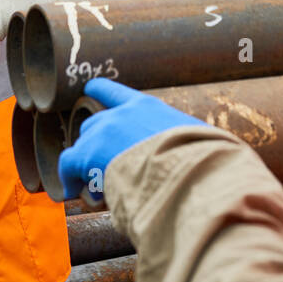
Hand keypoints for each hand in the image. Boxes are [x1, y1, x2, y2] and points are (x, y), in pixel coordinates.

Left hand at [57, 78, 209, 202]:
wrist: (185, 173)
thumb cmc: (200, 161)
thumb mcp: (197, 140)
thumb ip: (188, 141)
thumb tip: (215, 155)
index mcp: (146, 107)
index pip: (114, 92)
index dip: (99, 91)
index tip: (89, 89)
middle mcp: (120, 114)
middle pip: (94, 122)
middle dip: (96, 142)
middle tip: (106, 164)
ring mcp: (102, 132)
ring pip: (82, 144)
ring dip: (86, 162)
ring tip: (97, 184)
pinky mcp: (87, 154)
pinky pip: (68, 164)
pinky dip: (68, 178)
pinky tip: (70, 192)